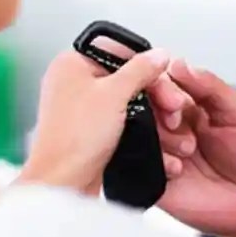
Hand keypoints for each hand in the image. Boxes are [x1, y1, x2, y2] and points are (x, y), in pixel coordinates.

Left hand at [19, 47, 175, 194]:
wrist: (62, 184)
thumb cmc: (72, 140)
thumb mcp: (113, 94)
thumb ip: (140, 69)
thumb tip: (157, 54)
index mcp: (72, 64)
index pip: (120, 52)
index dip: (149, 67)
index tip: (166, 82)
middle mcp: (76, 83)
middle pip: (129, 78)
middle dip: (157, 96)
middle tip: (173, 109)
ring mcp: (85, 109)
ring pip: (131, 101)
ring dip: (156, 115)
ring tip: (172, 129)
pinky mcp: (94, 131)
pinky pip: (126, 122)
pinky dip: (144, 128)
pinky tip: (160, 138)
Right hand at [153, 59, 235, 236]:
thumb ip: (210, 87)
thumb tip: (180, 64)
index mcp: (187, 103)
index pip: (160, 82)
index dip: (162, 87)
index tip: (177, 101)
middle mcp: (168, 125)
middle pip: (141, 106)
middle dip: (158, 113)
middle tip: (177, 124)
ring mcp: (160, 151)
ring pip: (136, 134)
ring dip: (160, 139)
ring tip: (188, 151)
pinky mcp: (154, 177)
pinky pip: (137, 165)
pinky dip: (155, 164)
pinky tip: (177, 170)